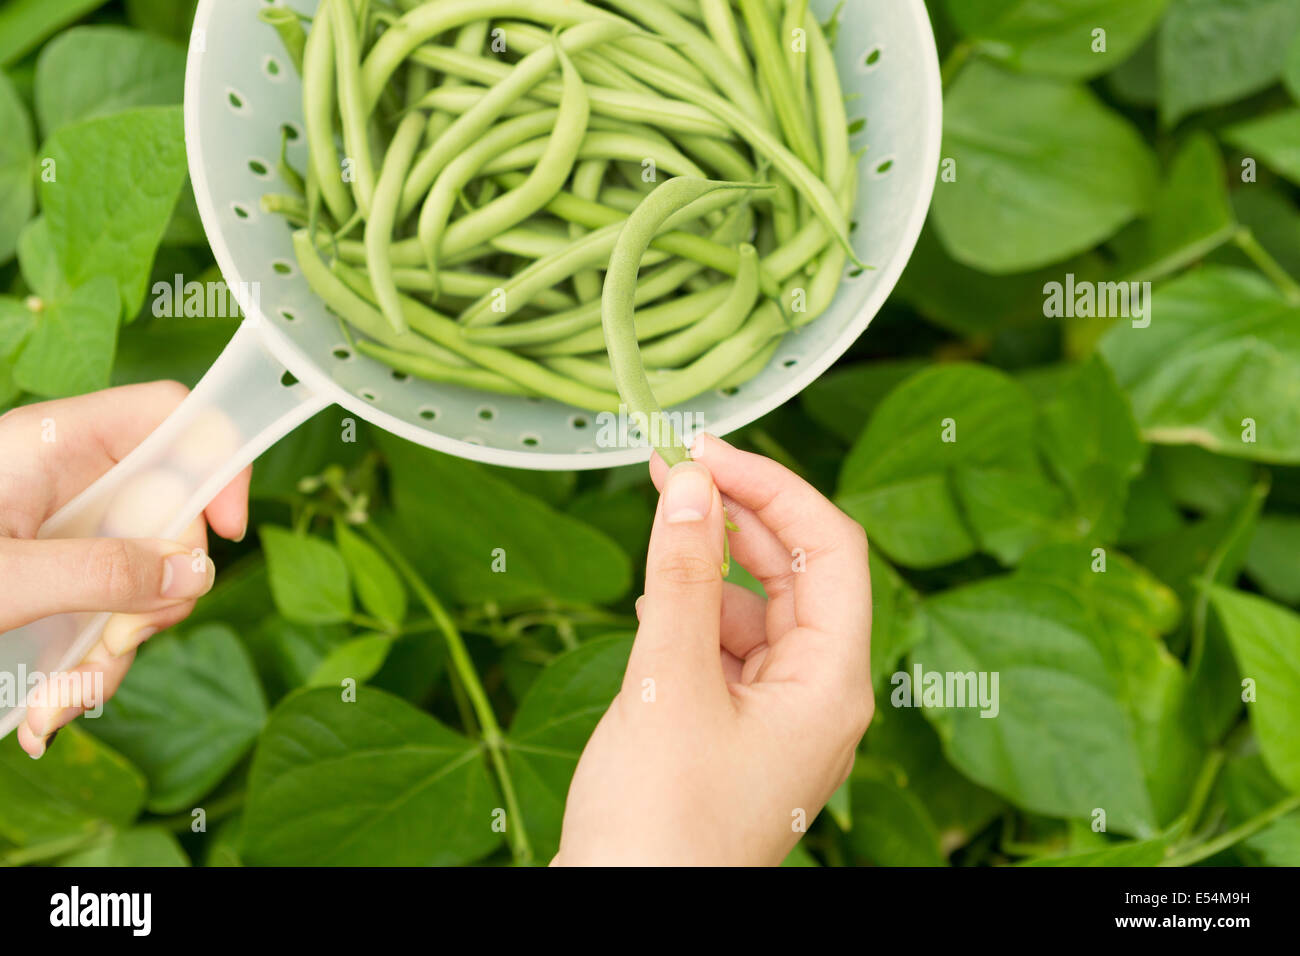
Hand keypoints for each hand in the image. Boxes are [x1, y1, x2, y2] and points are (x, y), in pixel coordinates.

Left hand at [0, 382, 250, 757]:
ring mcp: (67, 533)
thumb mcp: (3, 579)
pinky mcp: (59, 581)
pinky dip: (92, 666)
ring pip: (146, 576)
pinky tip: (51, 706)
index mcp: (53, 445)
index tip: (225, 532)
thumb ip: (103, 572)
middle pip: (171, 512)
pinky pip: (111, 614)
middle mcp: (69, 482)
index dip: (215, 461)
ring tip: (62, 699)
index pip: (170, 417)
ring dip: (120, 647)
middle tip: (128, 639)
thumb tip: (194, 575)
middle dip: (159, 591)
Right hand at [554, 433, 872, 865]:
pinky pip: (732, 651)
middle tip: (672, 468)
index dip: (773, 487)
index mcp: (833, 683)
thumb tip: (689, 483)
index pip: (831, 548)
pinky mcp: (741, 734)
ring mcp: (783, 719)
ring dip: (712, 565)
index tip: (705, 451)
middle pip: (799, 573)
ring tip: (658, 532)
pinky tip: (657, 603)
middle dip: (739, 515)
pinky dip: (696, 614)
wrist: (630, 916)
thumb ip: (681, 575)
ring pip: (761, 609)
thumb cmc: (660, 825)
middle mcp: (821, 696)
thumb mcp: (668, 683)